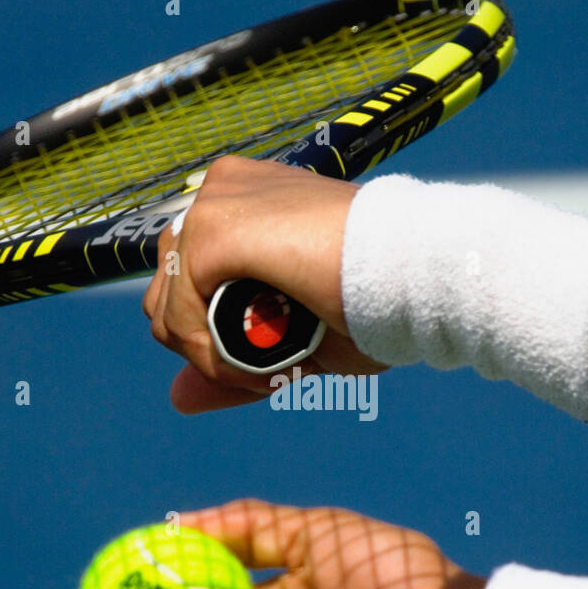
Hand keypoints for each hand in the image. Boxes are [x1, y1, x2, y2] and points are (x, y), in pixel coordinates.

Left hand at [143, 156, 385, 413]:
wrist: (421, 273)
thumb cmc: (378, 299)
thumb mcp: (294, 339)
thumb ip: (232, 364)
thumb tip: (175, 400)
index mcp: (243, 198)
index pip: (185, 279)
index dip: (215, 335)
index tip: (272, 355)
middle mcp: (223, 188)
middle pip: (166, 297)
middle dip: (212, 346)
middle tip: (278, 360)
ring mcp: (215, 205)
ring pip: (168, 313)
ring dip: (217, 357)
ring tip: (277, 360)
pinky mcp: (214, 230)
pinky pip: (181, 318)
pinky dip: (216, 357)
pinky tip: (266, 359)